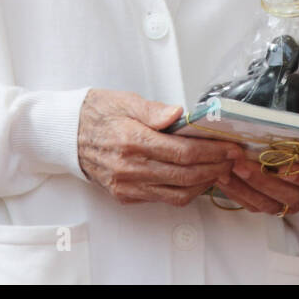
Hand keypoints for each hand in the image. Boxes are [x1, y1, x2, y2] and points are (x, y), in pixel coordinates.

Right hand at [78, 89, 242, 206]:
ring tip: (218, 169)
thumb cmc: (96, 112)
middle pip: (185, 175)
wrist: (66, 134)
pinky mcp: (125, 195)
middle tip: (232, 159)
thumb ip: (153, 110)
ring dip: (203, 183)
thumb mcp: (124, 100)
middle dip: (215, 168)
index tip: (230, 147)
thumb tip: (179, 113)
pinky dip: (184, 190)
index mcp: (131, 139)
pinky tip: (195, 177)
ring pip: (177, 193)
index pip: (183, 152)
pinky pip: (162, 198)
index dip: (212, 151)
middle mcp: (129, 167)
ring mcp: (127, 185)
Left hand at [214, 89, 298, 214]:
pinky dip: (238, 193)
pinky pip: (255, 204)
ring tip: (228, 169)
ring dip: (247, 188)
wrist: (292, 130)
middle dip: (263, 180)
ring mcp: (290, 199)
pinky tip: (223, 178)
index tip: (284, 169)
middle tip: (241, 164)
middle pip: (291, 195)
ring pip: (270, 203)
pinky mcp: (271, 202)